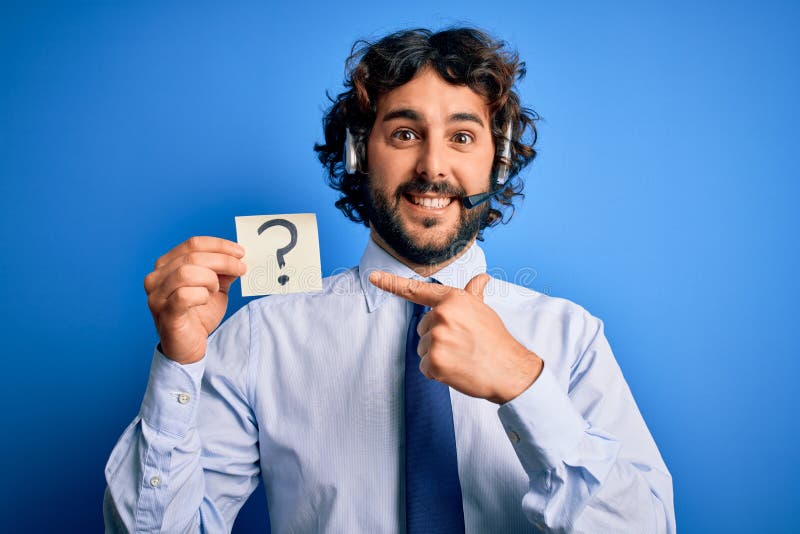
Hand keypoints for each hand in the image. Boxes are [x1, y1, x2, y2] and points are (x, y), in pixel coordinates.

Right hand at [144, 236, 246, 363]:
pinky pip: (184, 295)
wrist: (189, 346)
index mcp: (166, 265)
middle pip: (192, 257)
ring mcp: (157, 296)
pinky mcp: (164, 314)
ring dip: (210, 279)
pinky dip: (202, 295)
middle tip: (241, 268)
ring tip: (216, 289)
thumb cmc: (198, 314)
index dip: (219, 245)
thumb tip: (238, 257)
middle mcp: (156, 277)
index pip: (193, 244)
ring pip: (186, 272)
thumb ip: (223, 271)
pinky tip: (207, 299)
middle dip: (222, 260)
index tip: (240, 252)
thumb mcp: (215, 287)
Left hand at [369, 271, 542, 403]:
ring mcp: (436, 339)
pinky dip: (437, 372)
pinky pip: (424, 367)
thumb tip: (481, 278)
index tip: (373, 277)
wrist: (509, 370)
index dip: (391, 283)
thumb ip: (473, 294)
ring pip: (422, 348)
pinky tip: (457, 370)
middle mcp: (442, 315)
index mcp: (452, 299)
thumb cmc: (496, 340)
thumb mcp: (484, 311)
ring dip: (437, 356)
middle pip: (422, 328)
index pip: (417, 291)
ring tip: (461, 357)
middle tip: (462, 344)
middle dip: (437, 338)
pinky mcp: (434, 362)